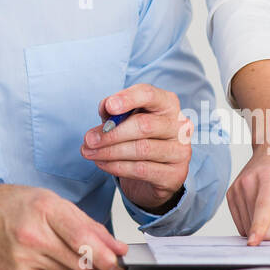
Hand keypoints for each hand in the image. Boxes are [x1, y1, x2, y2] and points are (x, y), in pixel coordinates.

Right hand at [0, 183, 127, 269]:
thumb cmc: (11, 204)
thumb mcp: (51, 201)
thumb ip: (87, 224)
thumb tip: (116, 247)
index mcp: (44, 209)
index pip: (83, 239)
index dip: (106, 256)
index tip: (120, 265)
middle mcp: (32, 234)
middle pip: (79, 262)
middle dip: (100, 266)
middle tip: (111, 267)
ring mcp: (23, 258)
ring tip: (78, 257)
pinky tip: (53, 259)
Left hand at [81, 84, 189, 212]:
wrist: (154, 173)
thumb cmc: (139, 137)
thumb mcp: (124, 119)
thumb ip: (114, 111)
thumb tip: (105, 108)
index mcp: (167, 103)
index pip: (149, 94)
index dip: (128, 99)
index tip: (108, 107)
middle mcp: (179, 125)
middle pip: (144, 125)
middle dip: (112, 133)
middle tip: (89, 139)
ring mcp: (180, 151)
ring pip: (142, 149)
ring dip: (110, 152)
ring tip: (89, 153)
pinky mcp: (175, 174)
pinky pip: (142, 169)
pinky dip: (117, 167)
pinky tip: (102, 163)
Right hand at [227, 119, 269, 244]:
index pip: (263, 206)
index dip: (260, 226)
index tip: (254, 243)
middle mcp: (248, 182)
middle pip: (257, 224)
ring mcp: (236, 189)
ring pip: (247, 227)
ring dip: (269, 233)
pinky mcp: (232, 195)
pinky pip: (242, 223)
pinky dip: (258, 227)